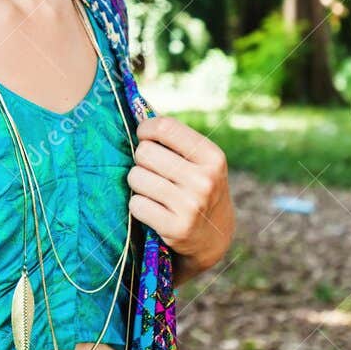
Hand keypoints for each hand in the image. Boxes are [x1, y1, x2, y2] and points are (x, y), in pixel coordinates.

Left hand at [125, 115, 233, 279]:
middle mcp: (204, 180)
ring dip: (138, 183)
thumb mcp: (201, 161)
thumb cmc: (199, 187)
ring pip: (136, 177)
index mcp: (212, 157)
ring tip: (153, 190)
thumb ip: (175, 139)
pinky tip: (153, 209)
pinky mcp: (175, 228)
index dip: (146, 129)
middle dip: (142, 160)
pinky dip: (139, 205)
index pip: (166, 127)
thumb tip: (139, 113)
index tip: (144, 137)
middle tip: (152, 170)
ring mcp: (191, 206)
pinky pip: (136, 204)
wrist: (214, 236)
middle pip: (145, 152)